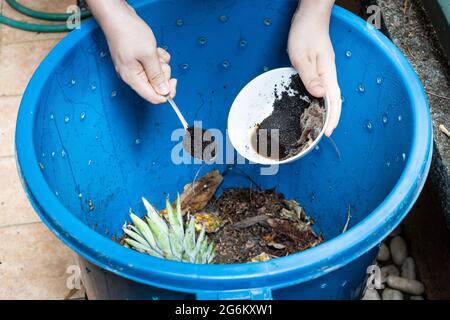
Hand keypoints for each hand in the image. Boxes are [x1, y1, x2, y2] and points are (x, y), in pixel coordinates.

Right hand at [90, 1, 176, 103]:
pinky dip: (157, 57)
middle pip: (155, 85)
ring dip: (161, 63)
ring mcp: (133, 68)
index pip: (153, 98)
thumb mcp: (149, 55)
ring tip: (155, 51)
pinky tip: (154, 48)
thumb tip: (164, 92)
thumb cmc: (129, 32)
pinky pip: (152, 64)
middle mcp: (131, 76)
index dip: (167, 93)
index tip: (174, 81)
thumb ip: (157, 76)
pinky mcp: (136, 60)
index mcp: (133, 79)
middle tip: (160, 60)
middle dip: (163, 73)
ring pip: (155, 73)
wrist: (118, 15)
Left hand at [288, 1, 340, 135]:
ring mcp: (325, 72)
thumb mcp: (302, 57)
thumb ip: (310, 77)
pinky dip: (319, 100)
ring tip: (318, 125)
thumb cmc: (305, 34)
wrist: (310, 17)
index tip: (327, 133)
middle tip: (321, 134)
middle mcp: (329, 75)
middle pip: (334, 101)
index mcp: (327, 74)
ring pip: (328, 96)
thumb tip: (319, 96)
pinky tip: (313, 105)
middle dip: (330, 119)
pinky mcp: (319, 69)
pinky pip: (322, 89)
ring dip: (325, 111)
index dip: (332, 118)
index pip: (334, 101)